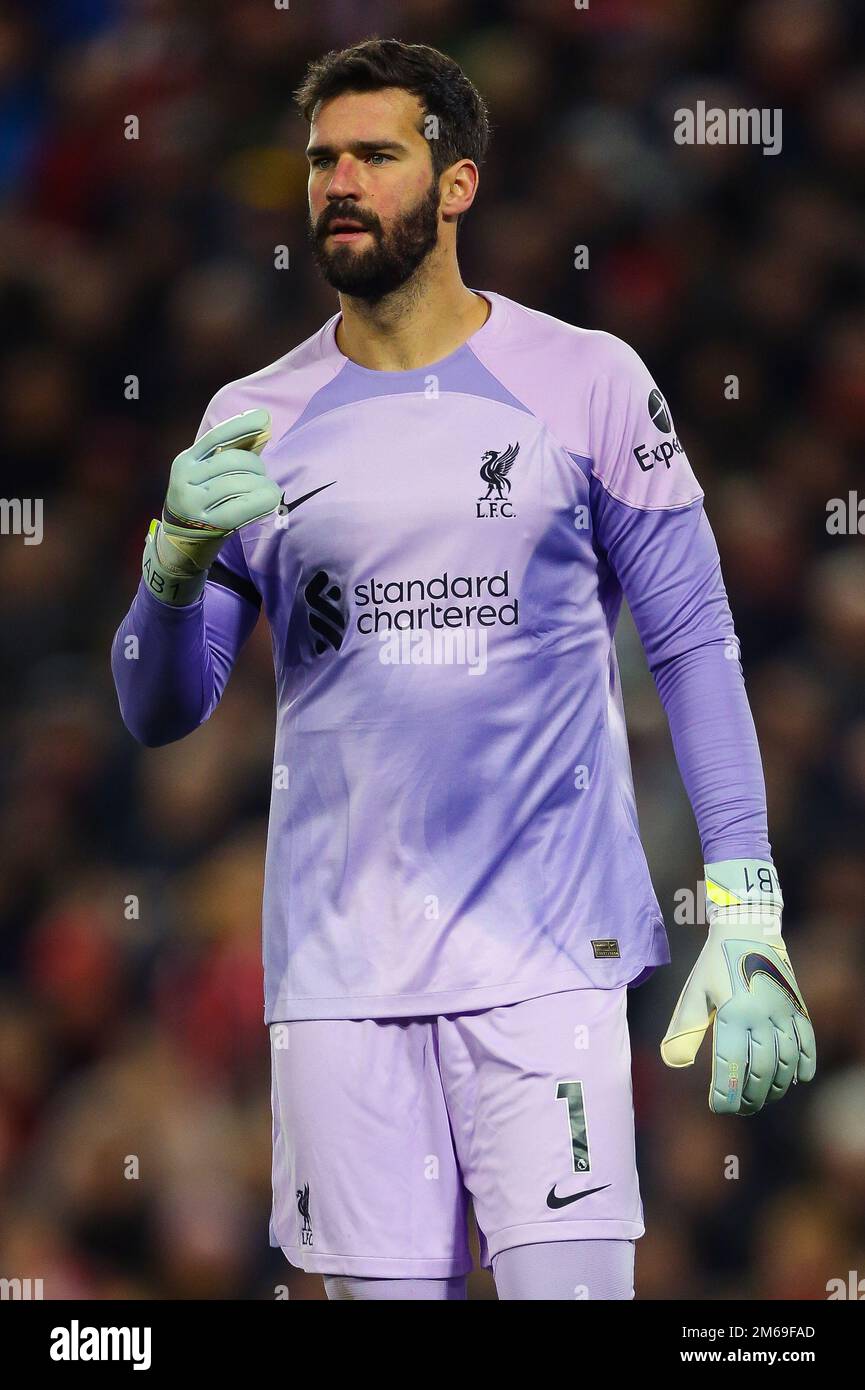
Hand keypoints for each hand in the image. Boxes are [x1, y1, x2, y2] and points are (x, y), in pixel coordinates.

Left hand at [660, 860, 815, 1114]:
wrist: (748, 928)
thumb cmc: (714, 962)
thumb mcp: (695, 992)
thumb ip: (684, 1029)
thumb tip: (674, 1063)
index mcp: (733, 1014)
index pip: (730, 1067)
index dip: (725, 1094)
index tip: (718, 1108)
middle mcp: (762, 1017)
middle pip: (761, 1072)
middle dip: (750, 1097)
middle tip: (740, 1108)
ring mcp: (784, 1013)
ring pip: (786, 1063)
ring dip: (776, 1087)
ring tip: (763, 1098)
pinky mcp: (798, 1007)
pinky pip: (807, 1044)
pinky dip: (804, 1065)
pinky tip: (796, 1079)